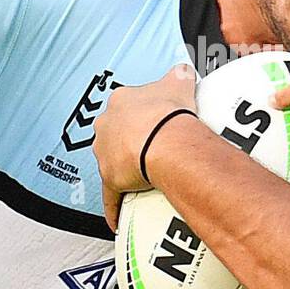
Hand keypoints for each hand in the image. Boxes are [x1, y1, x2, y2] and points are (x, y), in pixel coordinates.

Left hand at [93, 63, 197, 230]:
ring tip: (140, 173)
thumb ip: (178, 75)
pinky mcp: (111, 178)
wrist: (166, 139)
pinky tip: (116, 218)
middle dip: (127, 140)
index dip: (140, 115)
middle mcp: (108, 125)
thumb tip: (183, 70)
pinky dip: (113, 206)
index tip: (150, 120)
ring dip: (123, 167)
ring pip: (111, 161)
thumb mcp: (178, 83)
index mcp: (122, 101)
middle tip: (147, 146)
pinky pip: (110, 195)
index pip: (126, 108)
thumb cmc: (170, 114)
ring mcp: (106, 152)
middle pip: (114, 133)